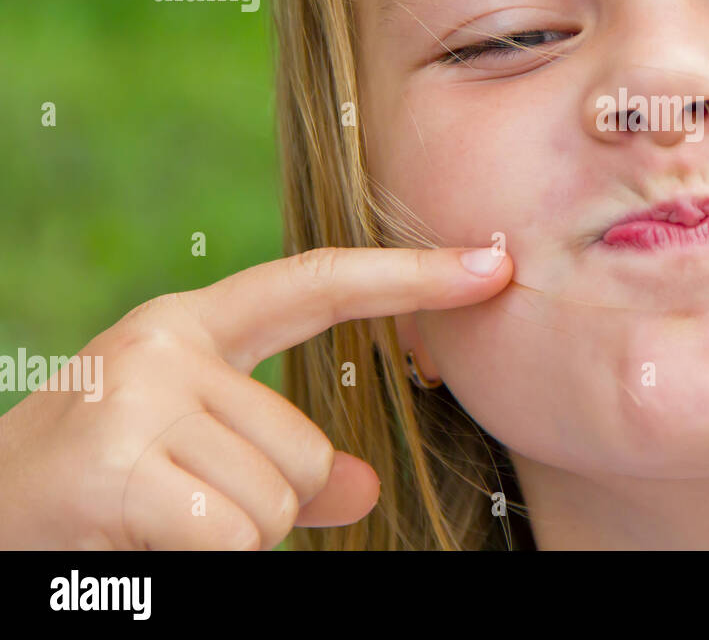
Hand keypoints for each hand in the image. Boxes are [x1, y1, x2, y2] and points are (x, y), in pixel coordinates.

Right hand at [0, 246, 511, 548]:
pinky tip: (142, 542)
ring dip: (230, 535)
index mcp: (191, 328)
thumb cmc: (101, 489)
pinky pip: (232, 535)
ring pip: (277, 501)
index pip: (319, 285)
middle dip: (269, 502)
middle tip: (181, 506)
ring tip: (155, 522)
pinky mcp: (118, 465)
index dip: (411, 274)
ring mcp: (138, 399)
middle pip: (308, 448)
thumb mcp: (194, 454)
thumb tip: (364, 486)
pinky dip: (202, 558)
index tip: (494, 263)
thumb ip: (286, 463)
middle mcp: (165, 344)